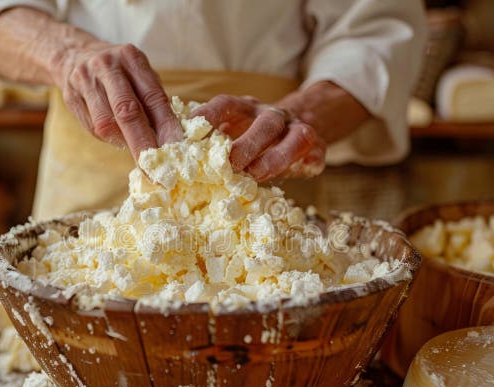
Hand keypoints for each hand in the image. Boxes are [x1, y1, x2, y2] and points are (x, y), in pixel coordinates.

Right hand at [52, 43, 182, 158]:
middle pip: (126, 111)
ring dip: (124, 142)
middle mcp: (107, 66)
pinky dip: (109, 138)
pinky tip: (117, 136)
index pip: (153, 96)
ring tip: (136, 149)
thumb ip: (154, 102)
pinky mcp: (70, 96)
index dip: (165, 125)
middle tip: (154, 166)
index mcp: (131, 58)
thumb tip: (172, 138)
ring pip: (106, 123)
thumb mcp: (140, 75)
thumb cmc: (119, 72)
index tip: (175, 147)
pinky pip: (92, 127)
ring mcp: (85, 80)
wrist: (74, 55)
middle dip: (142, 142)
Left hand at [192, 95, 325, 181]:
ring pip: (294, 138)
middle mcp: (272, 115)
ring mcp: (297, 130)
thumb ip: (210, 146)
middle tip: (231, 163)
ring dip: (276, 157)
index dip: (210, 114)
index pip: (227, 104)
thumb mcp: (231, 137)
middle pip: (264, 123)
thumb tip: (176, 162)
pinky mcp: (317, 147)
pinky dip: (308, 162)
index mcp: (246, 109)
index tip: (193, 128)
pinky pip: (316, 153)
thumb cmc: (252, 141)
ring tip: (258, 174)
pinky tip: (301, 171)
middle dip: (248, 143)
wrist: (296, 132)